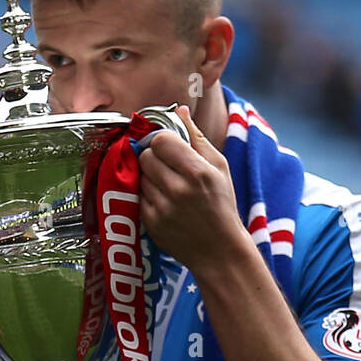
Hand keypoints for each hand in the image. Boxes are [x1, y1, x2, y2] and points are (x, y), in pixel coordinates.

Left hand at [138, 105, 244, 274]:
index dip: (162, 140)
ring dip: (150, 176)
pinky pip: (138, 196)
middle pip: (146, 156)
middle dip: (153, 157)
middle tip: (167, 166)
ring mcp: (162, 208)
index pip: (160, 140)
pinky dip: (147, 195)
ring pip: (140, 176)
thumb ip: (197, 137)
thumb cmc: (222, 206)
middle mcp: (177, 189)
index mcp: (197, 171)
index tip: (169, 146)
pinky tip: (164, 201)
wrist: (219, 250)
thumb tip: (179, 110)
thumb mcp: (220, 167)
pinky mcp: (151, 223)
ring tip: (168, 186)